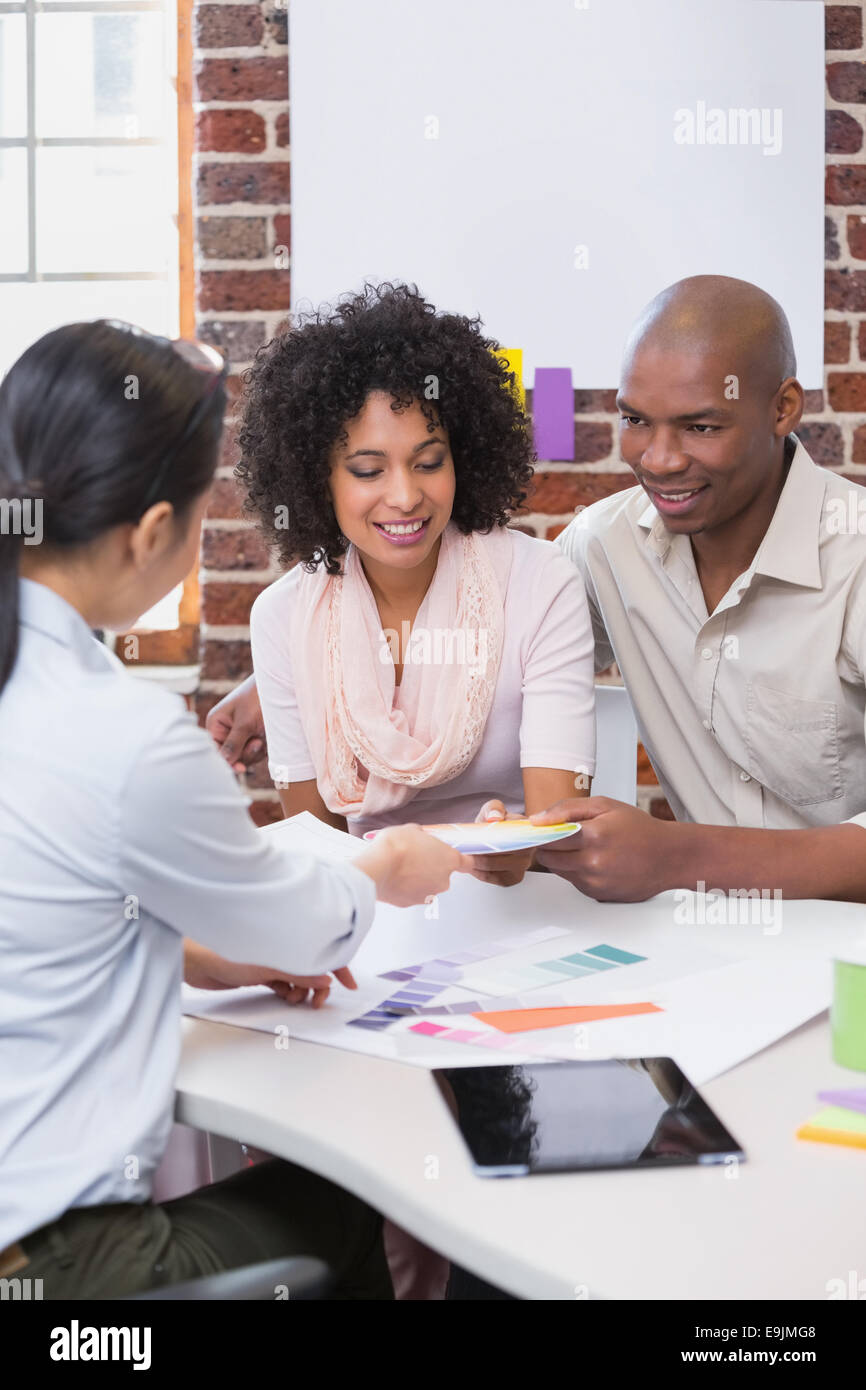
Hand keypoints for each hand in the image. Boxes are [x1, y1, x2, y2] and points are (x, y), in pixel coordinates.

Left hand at [183, 940, 355, 1008]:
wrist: (191, 958)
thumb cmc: (222, 951)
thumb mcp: (267, 965)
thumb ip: (299, 972)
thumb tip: (326, 979)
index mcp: (287, 935)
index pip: (322, 948)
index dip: (339, 965)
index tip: (350, 983)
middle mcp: (281, 944)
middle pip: (312, 964)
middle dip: (319, 984)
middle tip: (317, 1003)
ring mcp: (270, 957)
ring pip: (298, 975)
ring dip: (302, 989)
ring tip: (295, 1000)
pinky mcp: (259, 970)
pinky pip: (283, 981)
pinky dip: (288, 991)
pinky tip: (286, 997)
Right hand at [205, 674, 266, 772]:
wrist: (279, 687)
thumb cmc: (257, 698)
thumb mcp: (245, 722)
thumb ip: (234, 744)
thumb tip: (223, 763)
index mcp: (215, 724)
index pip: (216, 751)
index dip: (227, 761)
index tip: (241, 768)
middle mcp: (225, 731)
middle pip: (232, 757)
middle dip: (247, 752)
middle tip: (257, 741)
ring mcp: (240, 735)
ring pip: (246, 757)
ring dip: (257, 750)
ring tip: (263, 734)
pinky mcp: (253, 737)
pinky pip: (257, 753)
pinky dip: (264, 748)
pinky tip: (267, 734)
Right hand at [356, 825, 472, 907]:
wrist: (376, 868)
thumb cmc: (395, 848)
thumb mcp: (412, 829)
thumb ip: (423, 836)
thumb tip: (419, 837)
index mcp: (449, 859)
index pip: (468, 863)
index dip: (462, 859)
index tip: (457, 857)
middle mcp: (443, 880)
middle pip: (444, 874)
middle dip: (433, 866)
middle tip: (417, 856)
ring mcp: (428, 894)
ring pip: (428, 885)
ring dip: (419, 878)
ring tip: (402, 867)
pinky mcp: (411, 903)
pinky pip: (413, 893)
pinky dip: (406, 888)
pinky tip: (395, 877)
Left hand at [470, 798, 533, 887]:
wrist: (497, 839)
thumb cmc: (495, 825)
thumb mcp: (493, 809)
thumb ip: (494, 808)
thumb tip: (494, 817)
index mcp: (526, 828)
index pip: (505, 835)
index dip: (487, 837)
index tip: (474, 837)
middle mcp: (528, 848)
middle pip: (497, 852)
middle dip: (476, 850)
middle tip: (463, 847)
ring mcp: (523, 864)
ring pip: (491, 866)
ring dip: (474, 861)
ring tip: (464, 855)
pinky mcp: (514, 877)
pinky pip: (492, 878)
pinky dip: (478, 872)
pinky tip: (472, 865)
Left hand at [530, 797, 673, 901]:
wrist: (669, 857)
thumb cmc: (640, 828)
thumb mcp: (604, 805)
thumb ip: (567, 809)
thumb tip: (537, 819)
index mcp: (593, 836)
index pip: (547, 839)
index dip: (541, 833)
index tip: (541, 829)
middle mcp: (592, 863)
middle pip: (547, 858)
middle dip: (549, 847)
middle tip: (563, 837)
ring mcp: (595, 882)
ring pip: (559, 871)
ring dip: (563, 859)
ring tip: (584, 847)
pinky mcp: (597, 895)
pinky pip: (574, 882)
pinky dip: (577, 872)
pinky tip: (595, 861)